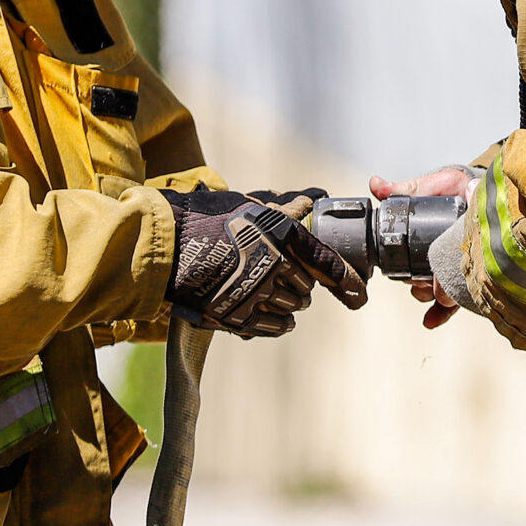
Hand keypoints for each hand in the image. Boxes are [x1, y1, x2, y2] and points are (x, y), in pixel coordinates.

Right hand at [163, 189, 367, 337]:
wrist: (166, 245)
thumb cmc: (207, 220)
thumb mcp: (249, 207)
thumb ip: (284, 209)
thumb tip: (311, 199)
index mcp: (280, 235)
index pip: (326, 263)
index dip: (347, 280)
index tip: (360, 295)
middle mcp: (272, 265)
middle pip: (307, 289)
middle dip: (302, 285)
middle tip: (284, 277)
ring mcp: (255, 293)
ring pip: (291, 308)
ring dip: (288, 303)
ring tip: (270, 292)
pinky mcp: (238, 316)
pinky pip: (273, 327)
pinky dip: (277, 323)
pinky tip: (274, 316)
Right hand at [371, 167, 481, 330]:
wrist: (482, 187)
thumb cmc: (453, 187)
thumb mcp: (427, 188)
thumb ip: (403, 190)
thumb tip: (374, 185)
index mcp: (424, 243)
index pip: (407, 266)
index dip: (407, 275)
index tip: (411, 276)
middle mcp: (436, 259)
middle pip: (421, 284)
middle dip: (421, 288)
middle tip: (426, 282)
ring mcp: (454, 268)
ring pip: (438, 295)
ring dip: (435, 299)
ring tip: (441, 294)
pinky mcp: (472, 274)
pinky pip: (458, 301)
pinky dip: (442, 313)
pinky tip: (432, 319)